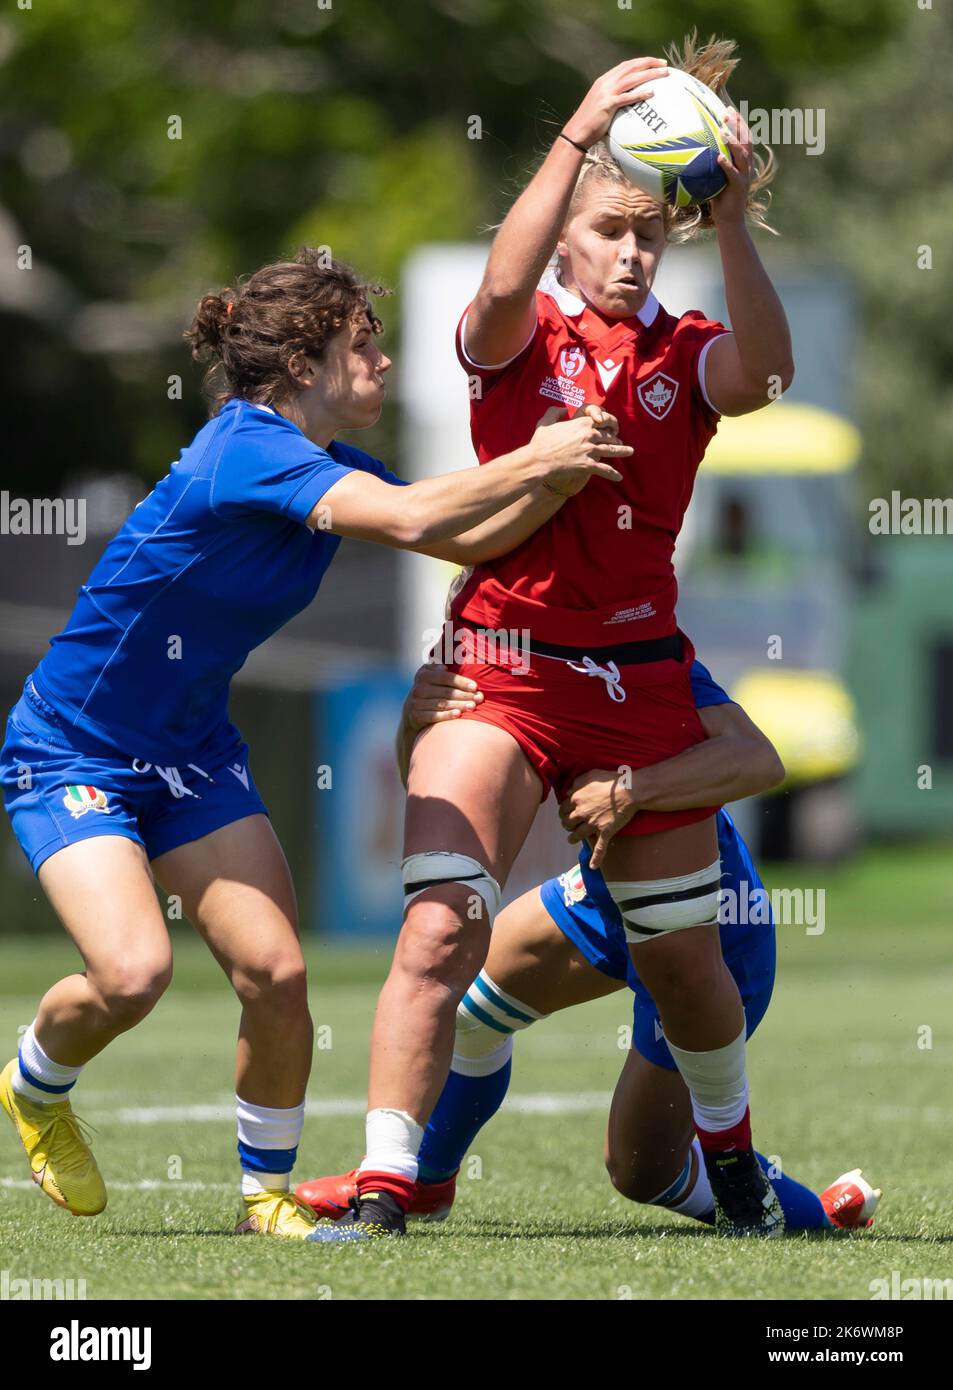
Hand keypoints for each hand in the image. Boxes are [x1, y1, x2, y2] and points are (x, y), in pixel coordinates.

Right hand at [405, 662, 482, 729]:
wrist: (413, 714)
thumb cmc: (432, 692)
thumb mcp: (434, 677)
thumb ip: (445, 667)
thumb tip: (460, 651)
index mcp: (424, 674)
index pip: (445, 677)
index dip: (461, 681)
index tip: (475, 686)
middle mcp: (418, 687)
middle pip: (446, 691)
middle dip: (464, 695)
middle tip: (479, 698)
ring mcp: (415, 702)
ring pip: (441, 704)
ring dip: (459, 705)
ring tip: (473, 707)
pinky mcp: (415, 716)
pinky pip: (433, 716)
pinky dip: (446, 715)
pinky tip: (458, 715)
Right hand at [529, 405, 630, 495]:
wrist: (538, 460)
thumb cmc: (541, 441)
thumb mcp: (546, 421)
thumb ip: (555, 412)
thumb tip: (563, 410)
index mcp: (581, 423)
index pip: (601, 420)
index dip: (608, 423)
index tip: (611, 426)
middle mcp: (589, 435)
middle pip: (609, 435)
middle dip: (616, 437)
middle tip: (621, 440)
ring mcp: (590, 450)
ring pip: (611, 450)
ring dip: (622, 451)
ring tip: (630, 451)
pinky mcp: (588, 465)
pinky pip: (604, 469)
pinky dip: (613, 474)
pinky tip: (619, 477)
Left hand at [558, 768, 638, 868]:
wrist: (629, 791)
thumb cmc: (611, 780)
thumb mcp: (590, 775)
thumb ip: (576, 782)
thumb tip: (567, 790)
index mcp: (576, 799)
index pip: (563, 808)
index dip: (563, 812)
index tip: (565, 813)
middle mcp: (582, 813)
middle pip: (567, 823)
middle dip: (566, 825)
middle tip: (568, 825)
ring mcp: (593, 824)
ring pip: (577, 835)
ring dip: (573, 838)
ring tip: (572, 840)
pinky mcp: (605, 832)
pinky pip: (600, 848)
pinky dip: (596, 858)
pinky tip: (593, 866)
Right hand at [562, 57, 667, 148]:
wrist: (577, 132)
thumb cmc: (591, 123)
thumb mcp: (602, 105)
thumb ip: (614, 98)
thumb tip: (629, 101)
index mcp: (604, 80)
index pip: (626, 65)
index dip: (641, 61)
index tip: (655, 62)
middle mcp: (605, 83)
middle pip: (631, 67)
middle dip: (649, 62)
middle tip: (664, 64)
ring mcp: (606, 93)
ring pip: (631, 78)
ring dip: (649, 74)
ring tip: (664, 74)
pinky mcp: (607, 105)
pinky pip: (626, 97)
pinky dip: (639, 94)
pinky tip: (652, 93)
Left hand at [710, 107, 752, 225]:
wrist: (729, 220)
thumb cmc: (720, 198)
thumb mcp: (715, 176)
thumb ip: (710, 163)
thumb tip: (692, 150)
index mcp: (743, 162)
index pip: (744, 137)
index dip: (738, 122)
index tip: (728, 108)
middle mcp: (747, 166)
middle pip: (746, 140)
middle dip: (738, 125)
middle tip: (726, 112)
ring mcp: (744, 176)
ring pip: (742, 155)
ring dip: (733, 141)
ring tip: (723, 131)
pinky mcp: (738, 188)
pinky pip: (733, 174)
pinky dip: (727, 165)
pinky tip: (719, 157)